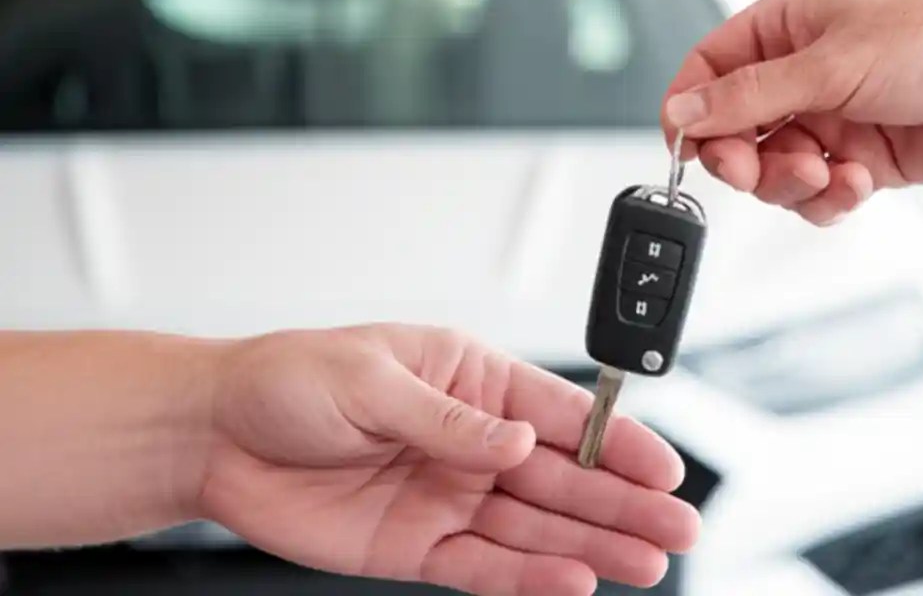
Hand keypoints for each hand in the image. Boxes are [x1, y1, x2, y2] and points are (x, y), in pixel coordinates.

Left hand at [200, 325, 696, 595]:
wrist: (213, 436)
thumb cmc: (288, 380)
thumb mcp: (371, 379)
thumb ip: (449, 419)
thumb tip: (518, 441)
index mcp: (470, 380)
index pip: (562, 413)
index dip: (619, 440)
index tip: (665, 468)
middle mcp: (471, 441)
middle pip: (564, 476)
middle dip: (623, 502)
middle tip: (676, 528)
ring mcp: (450, 494)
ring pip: (536, 528)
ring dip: (591, 545)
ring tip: (644, 563)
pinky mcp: (419, 544)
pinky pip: (484, 565)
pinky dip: (528, 579)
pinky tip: (573, 582)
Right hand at [662, 0, 922, 224]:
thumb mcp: (832, 64)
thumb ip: (751, 96)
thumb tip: (683, 111)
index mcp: (787, 25)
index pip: (710, 70)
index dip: (692, 112)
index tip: (688, 150)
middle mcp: (803, 72)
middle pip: (735, 132)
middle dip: (744, 159)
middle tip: (756, 171)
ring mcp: (832, 119)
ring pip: (774, 171)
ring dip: (791, 183)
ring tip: (828, 174)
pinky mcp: (861, 160)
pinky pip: (817, 194)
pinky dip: (829, 200)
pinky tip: (857, 185)